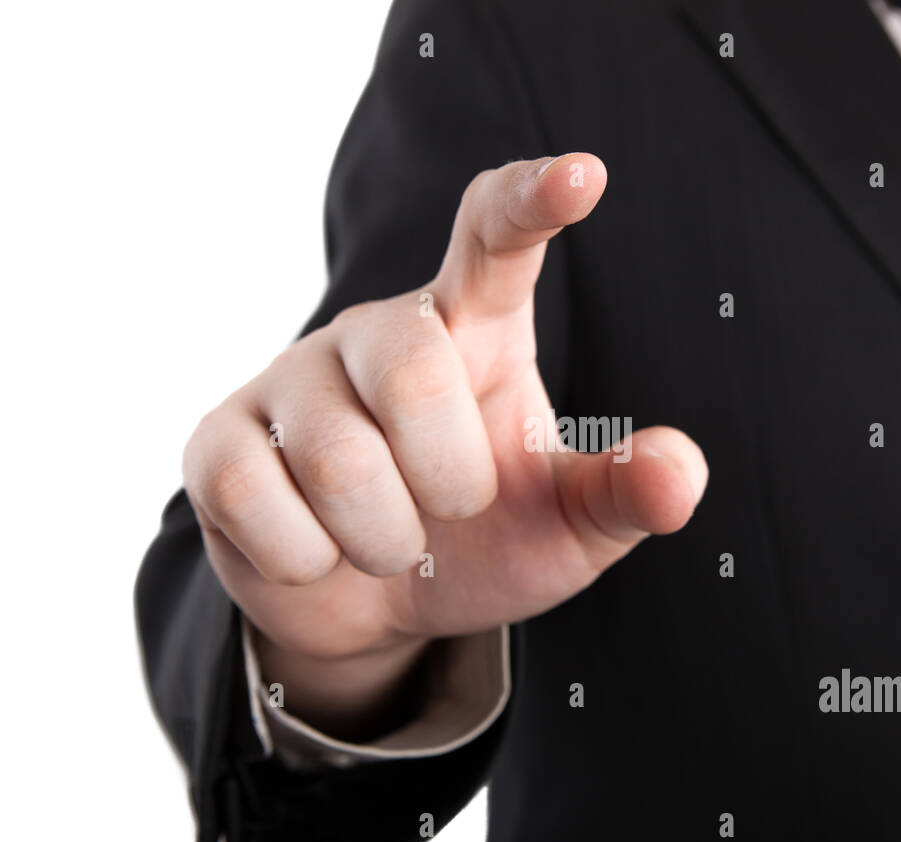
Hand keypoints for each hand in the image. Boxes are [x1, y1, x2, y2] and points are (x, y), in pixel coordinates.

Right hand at [181, 154, 707, 727]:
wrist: (375, 605)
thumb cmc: (481, 541)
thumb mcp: (566, 526)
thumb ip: (621, 493)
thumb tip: (679, 475)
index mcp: (473, 330)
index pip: (493, 239)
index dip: (529, 202)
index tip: (582, 178)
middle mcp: (378, 333)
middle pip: (411, 370)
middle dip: (449, 479)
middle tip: (454, 510)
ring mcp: (291, 380)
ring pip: (336, 458)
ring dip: (385, 538)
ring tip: (393, 540)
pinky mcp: (221, 438)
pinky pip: (255, 495)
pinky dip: (309, 558)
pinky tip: (320, 549)